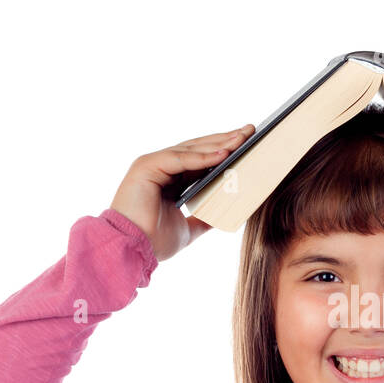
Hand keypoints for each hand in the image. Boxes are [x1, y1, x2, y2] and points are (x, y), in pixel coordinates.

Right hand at [109, 124, 254, 261]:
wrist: (133, 251)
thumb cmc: (154, 241)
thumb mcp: (188, 229)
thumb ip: (202, 220)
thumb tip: (221, 216)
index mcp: (168, 179)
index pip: (200, 159)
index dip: (223, 150)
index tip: (246, 143)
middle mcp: (160, 167)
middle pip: (198, 149)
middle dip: (225, 140)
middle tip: (250, 132)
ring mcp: (152, 164)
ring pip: (191, 150)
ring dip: (218, 144)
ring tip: (242, 139)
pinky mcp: (146, 166)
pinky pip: (180, 159)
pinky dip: (202, 157)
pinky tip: (224, 154)